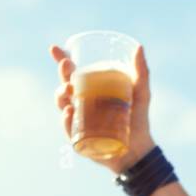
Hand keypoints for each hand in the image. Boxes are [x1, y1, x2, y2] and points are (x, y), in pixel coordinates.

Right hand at [51, 42, 151, 173]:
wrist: (140, 148)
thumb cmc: (138, 118)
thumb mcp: (141, 93)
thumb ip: (141, 72)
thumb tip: (139, 47)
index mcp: (90, 89)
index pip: (72, 73)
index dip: (61, 60)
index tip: (54, 48)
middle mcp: (81, 104)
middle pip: (65, 86)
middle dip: (62, 75)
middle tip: (67, 66)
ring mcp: (79, 121)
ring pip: (62, 105)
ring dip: (61, 96)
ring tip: (69, 90)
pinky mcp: (80, 139)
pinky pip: (68, 129)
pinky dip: (66, 121)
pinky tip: (69, 113)